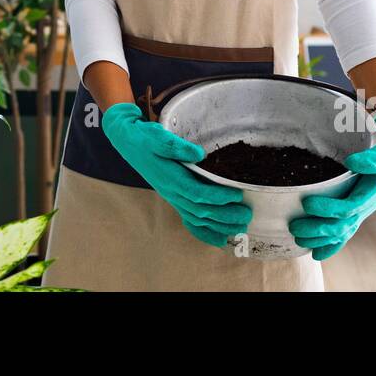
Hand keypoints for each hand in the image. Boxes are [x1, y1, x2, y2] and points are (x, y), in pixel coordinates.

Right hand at [101, 102, 251, 247]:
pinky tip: (219, 238)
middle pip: (201, 210)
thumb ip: (177, 146)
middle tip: (246, 215)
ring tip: (240, 227)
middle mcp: (172, 192)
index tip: (236, 195)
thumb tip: (200, 154)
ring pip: (197, 218)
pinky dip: (204, 232)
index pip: (197, 192)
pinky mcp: (174, 198)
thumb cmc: (145, 138)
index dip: (217, 196)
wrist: (129, 143)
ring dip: (219, 225)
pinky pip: (189, 220)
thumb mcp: (158, 136)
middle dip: (225, 215)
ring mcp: (172, 197)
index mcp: (170, 178)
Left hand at [288, 111, 375, 260]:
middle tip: (303, 209)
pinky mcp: (357, 212)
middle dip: (327, 214)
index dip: (367, 166)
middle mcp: (375, 193)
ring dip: (322, 233)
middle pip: (352, 210)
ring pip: (345, 227)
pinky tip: (315, 254)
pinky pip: (345, 233)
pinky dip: (331, 245)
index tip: (352, 162)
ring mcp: (366, 206)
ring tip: (298, 234)